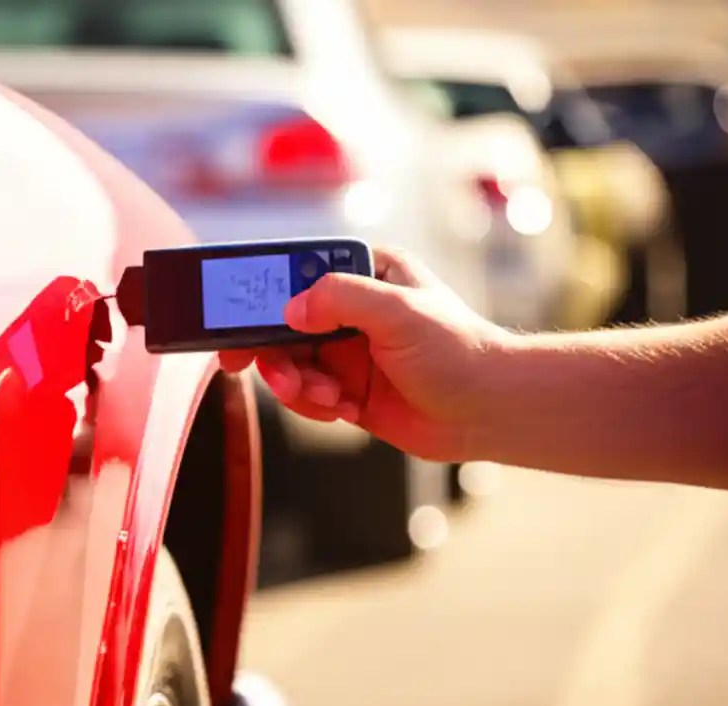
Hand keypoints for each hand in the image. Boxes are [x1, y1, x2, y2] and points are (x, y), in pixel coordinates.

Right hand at [219, 247, 511, 460]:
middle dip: (271, 350)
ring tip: (326, 396)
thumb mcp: (398, 310)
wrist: (490, 411)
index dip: (263, 295)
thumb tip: (290, 309)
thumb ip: (339, 298)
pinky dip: (312, 404)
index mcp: (365, 275)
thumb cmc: (458, 350)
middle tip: (257, 366)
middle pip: (282, 324)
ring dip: (295, 383)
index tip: (237, 317)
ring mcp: (348, 353)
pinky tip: (342, 408)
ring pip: (289, 364)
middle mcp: (352, 312)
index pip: (298, 273)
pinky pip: (306, 396)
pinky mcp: (348, 391)